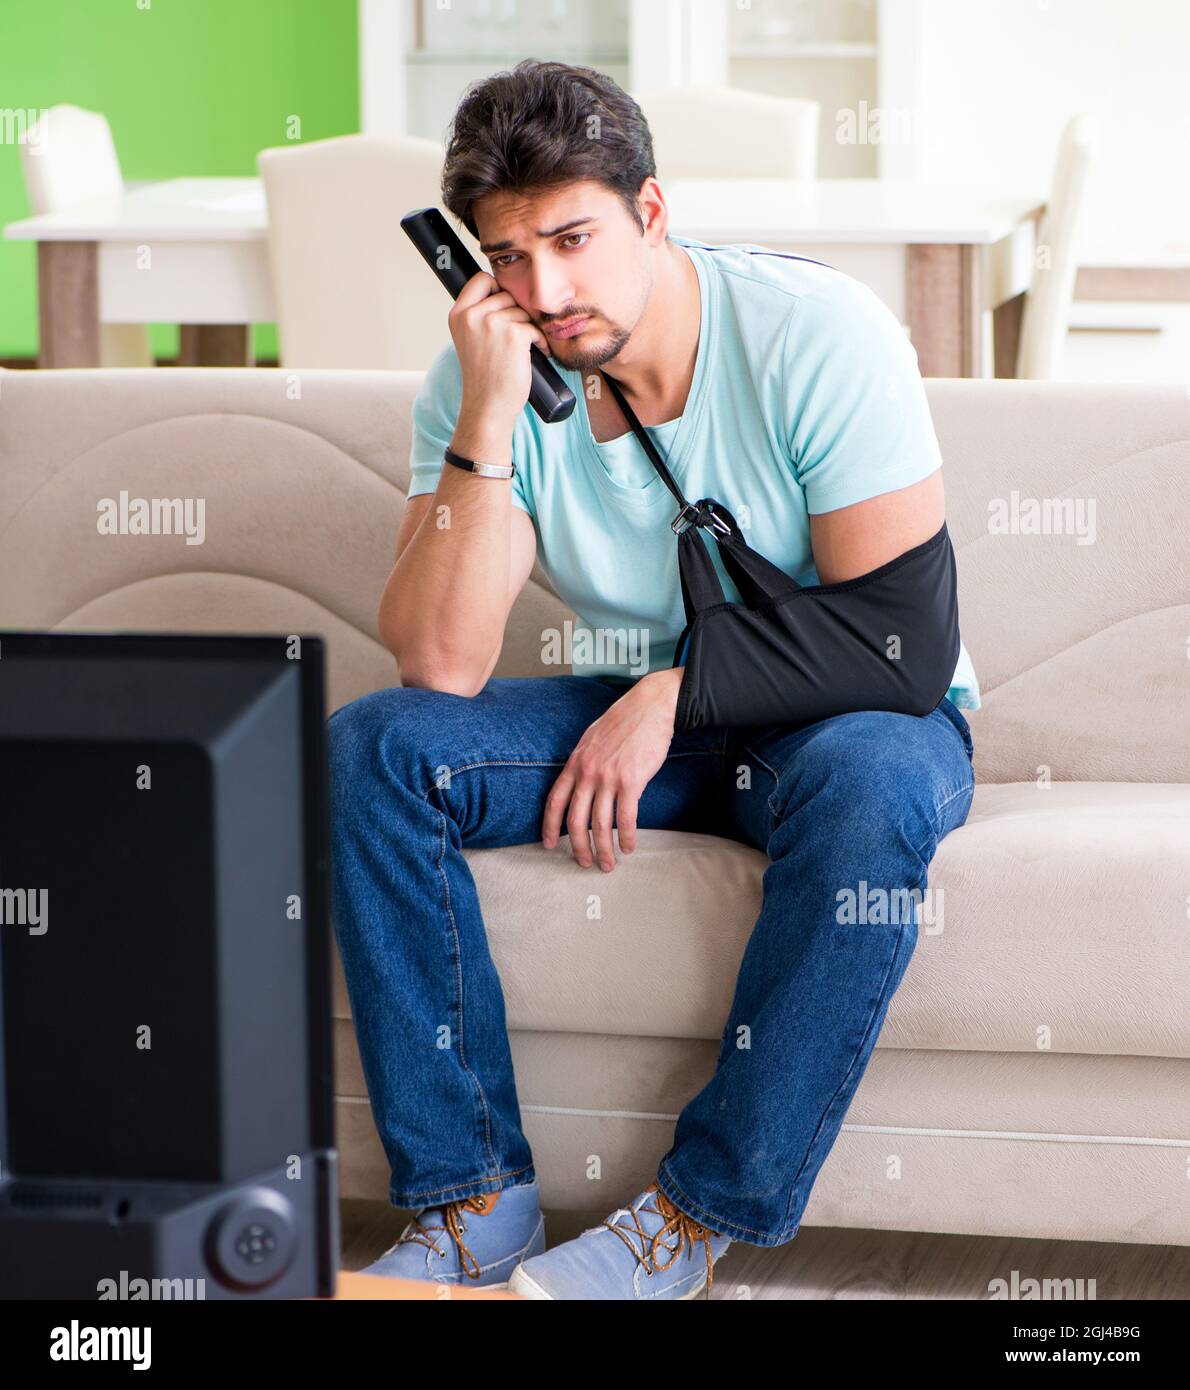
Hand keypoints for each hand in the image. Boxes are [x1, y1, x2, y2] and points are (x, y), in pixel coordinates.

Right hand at [448, 269, 551, 423]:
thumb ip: (477, 316)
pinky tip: (533, 355)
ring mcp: (492, 323)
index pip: (482, 279)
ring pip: (522, 310)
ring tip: (522, 350)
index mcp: (458, 315)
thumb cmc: (483, 377)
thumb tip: (503, 292)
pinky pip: (534, 327)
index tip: (503, 307)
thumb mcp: (469, 340)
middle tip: (513, 339)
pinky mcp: (514, 334)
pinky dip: (539, 341)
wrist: (488, 406)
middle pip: (506, 294)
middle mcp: (472, 315)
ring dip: (528, 327)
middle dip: (515, 314)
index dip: (497, 289)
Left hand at [542, 668, 683, 871]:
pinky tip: (628, 847)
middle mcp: (587, 773)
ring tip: (607, 864)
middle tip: (584, 863)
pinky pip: (625, 818)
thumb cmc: (624, 720)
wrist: (649, 706)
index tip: (549, 844)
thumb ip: (583, 762)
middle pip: (575, 820)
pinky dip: (625, 837)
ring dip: (603, 849)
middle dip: (578, 847)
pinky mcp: (631, 782)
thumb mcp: (591, 738)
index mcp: (575, 763)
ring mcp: (608, 778)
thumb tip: (581, 781)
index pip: (554, 801)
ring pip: (600, 824)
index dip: (549, 827)